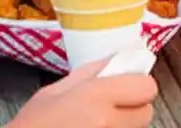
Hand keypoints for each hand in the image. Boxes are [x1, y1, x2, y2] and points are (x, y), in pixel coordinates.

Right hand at [5, 58, 157, 127]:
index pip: (146, 87)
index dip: (139, 84)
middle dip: (134, 107)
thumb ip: (91, 72)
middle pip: (146, 112)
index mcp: (95, 97)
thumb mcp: (56, 90)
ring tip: (96, 123)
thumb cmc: (33, 125)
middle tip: (112, 106)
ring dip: (124, 124)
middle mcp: (107, 123)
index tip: (129, 84)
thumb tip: (118, 59)